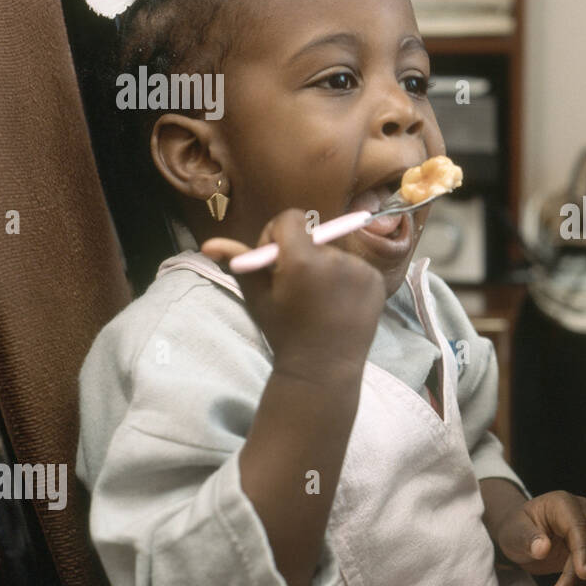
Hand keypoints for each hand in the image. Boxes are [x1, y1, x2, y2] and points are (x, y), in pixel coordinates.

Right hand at [200, 209, 385, 383]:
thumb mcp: (258, 298)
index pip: (291, 218)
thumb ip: (240, 264)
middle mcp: (335, 258)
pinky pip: (356, 267)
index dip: (278, 234)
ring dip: (324, 268)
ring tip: (319, 300)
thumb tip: (208, 244)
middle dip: (301, 254)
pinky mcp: (376, 279)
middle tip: (296, 286)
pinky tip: (338, 304)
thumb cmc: (284, 332)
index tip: (275, 259)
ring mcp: (360, 269)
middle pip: (313, 238)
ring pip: (334, 253)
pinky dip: (346, 279)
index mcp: (302, 259)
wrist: (324, 367)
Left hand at [492, 491, 585, 585]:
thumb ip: (528, 538)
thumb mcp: (514, 531)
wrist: (521, 535)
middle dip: (580, 578)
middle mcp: (583, 515)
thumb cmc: (516, 528)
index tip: (583, 574)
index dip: (583, 552)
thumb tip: (543, 548)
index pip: (579, 528)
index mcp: (564, 504)